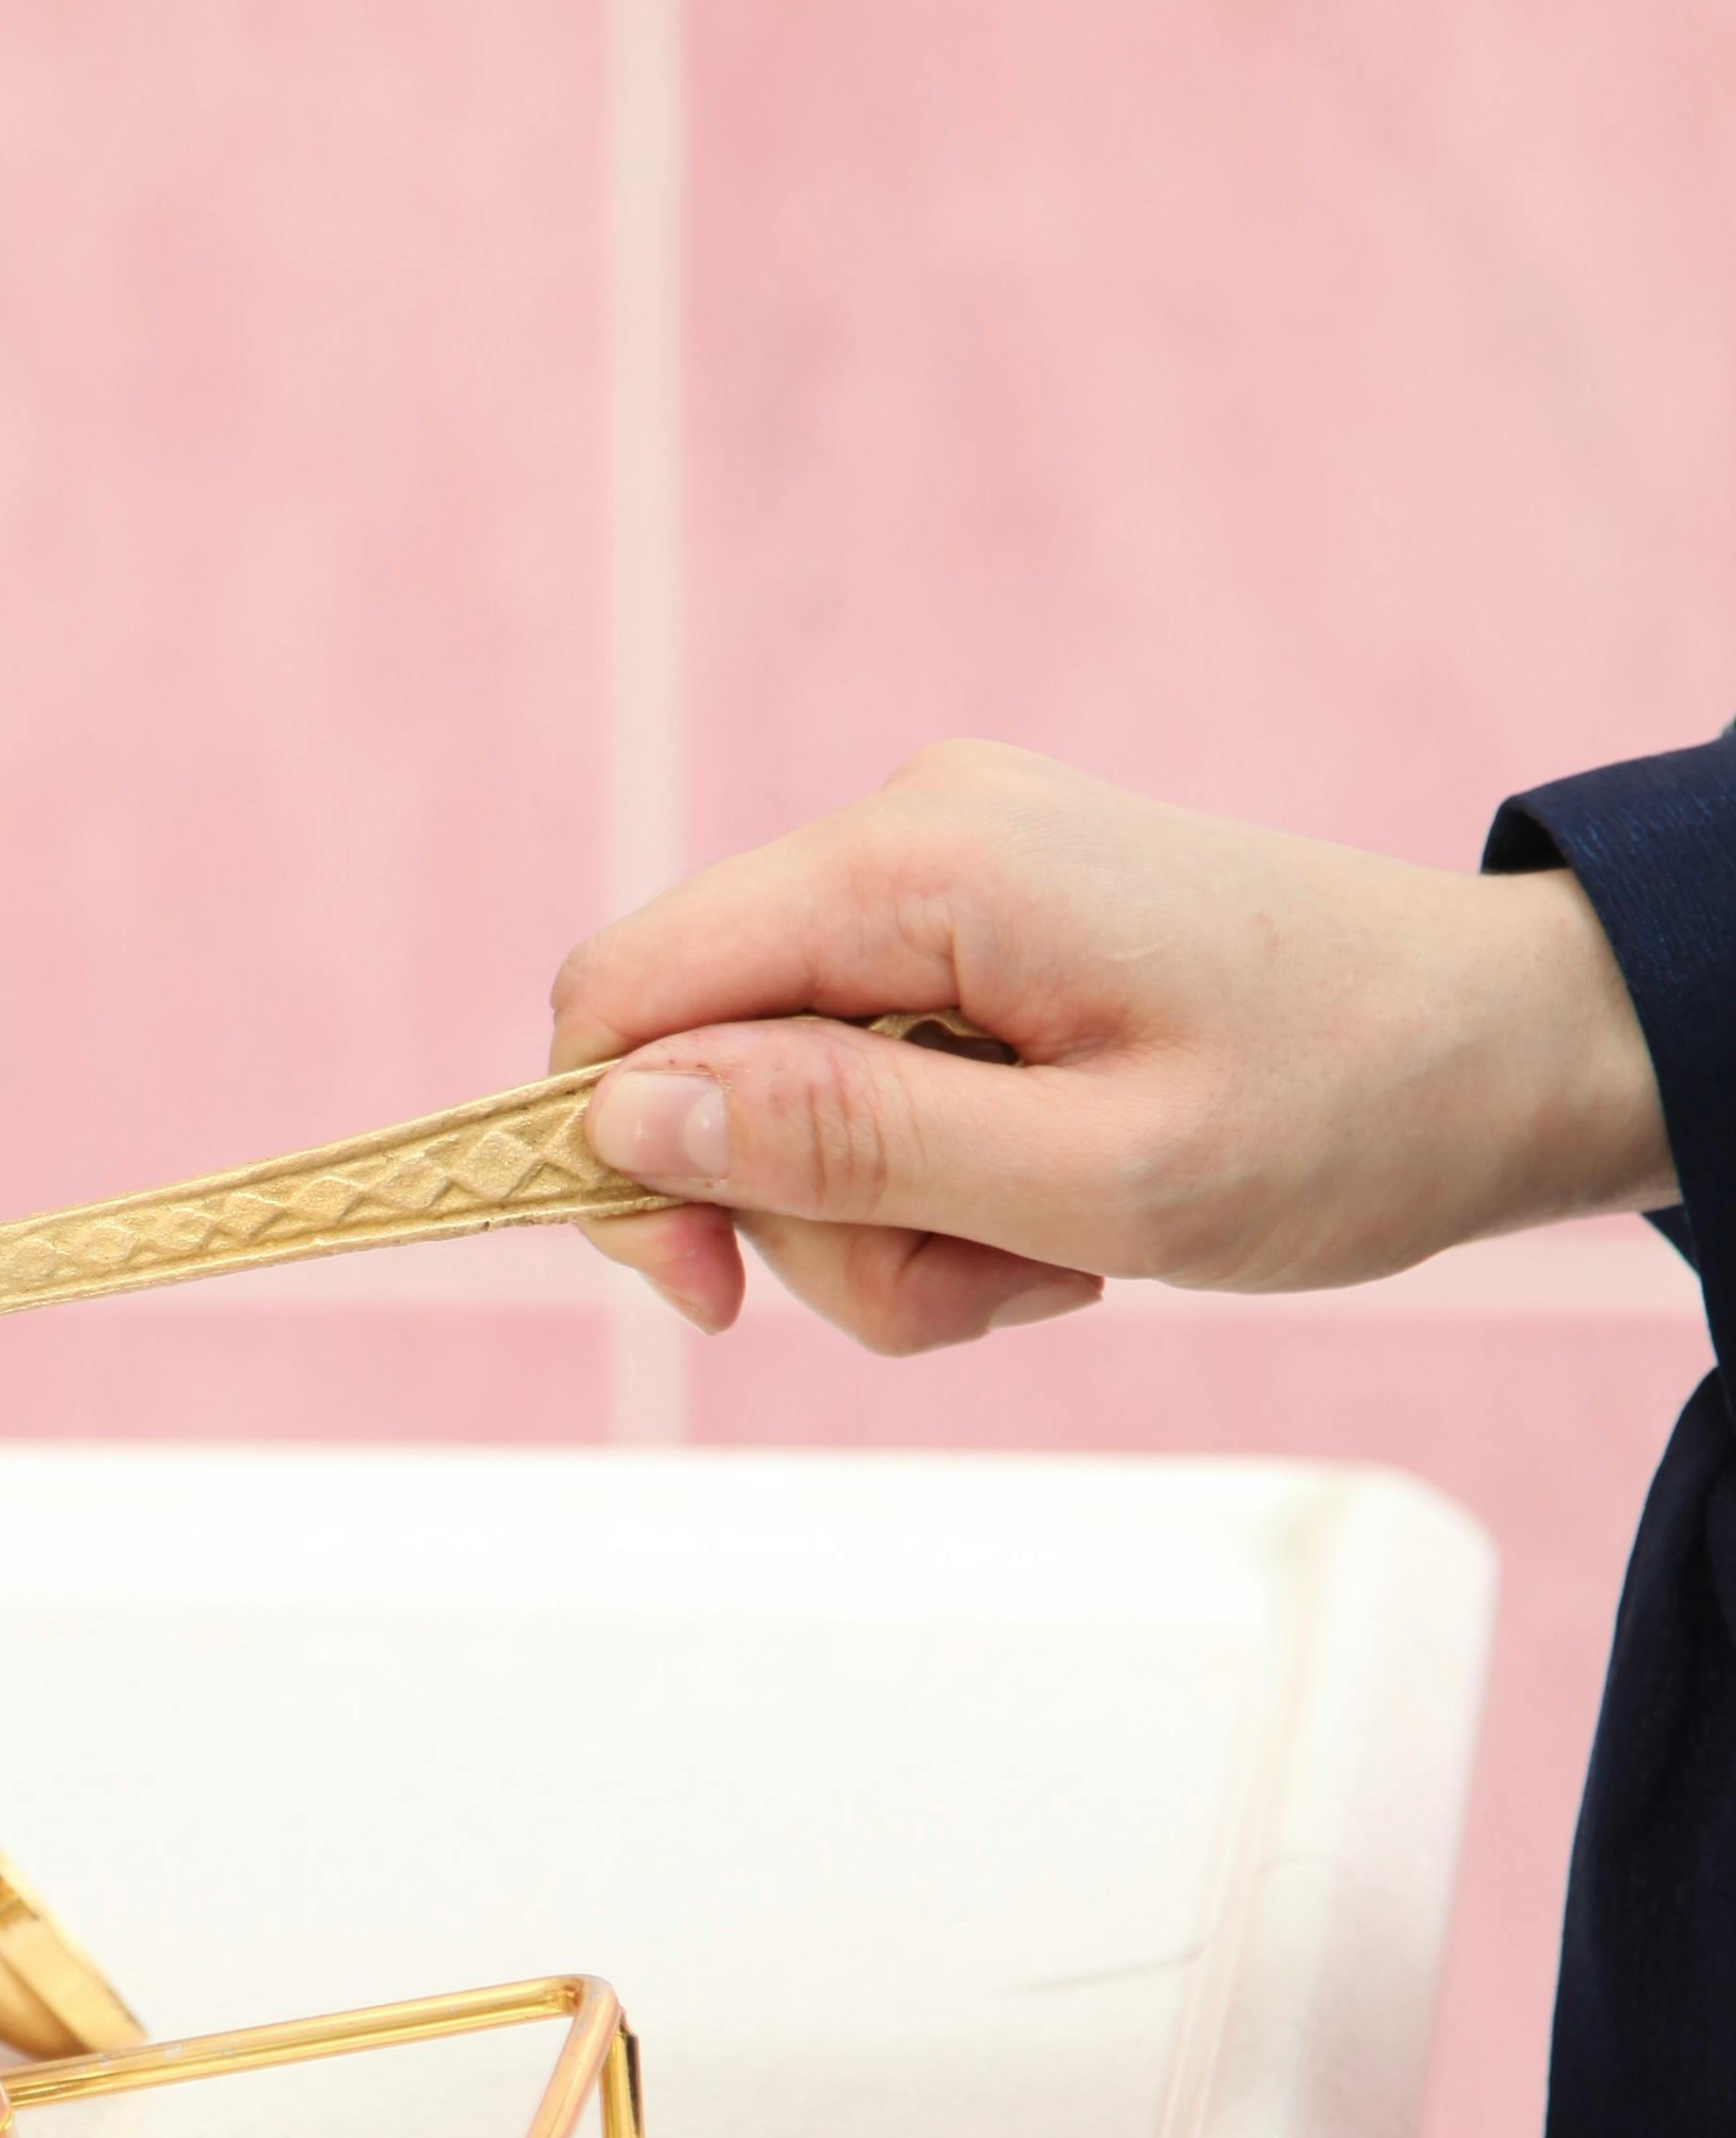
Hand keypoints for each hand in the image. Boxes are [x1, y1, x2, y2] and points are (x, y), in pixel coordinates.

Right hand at [550, 741, 1669, 1351]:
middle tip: (988, 1284)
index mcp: (921, 864)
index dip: (620, 1159)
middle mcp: (910, 834)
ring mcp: (946, 876)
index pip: (631, 990)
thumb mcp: (1093, 1176)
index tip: (715, 1302)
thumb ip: (847, 1143)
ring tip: (1056, 1253)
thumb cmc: (1348, 1109)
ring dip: (894, 1224)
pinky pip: (874, 1078)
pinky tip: (1062, 1207)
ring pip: (791, 1097)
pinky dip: (942, 1180)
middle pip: (709, 1064)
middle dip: (815, 1219)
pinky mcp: (983, 929)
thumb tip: (622, 1116)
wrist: (1516, 1052)